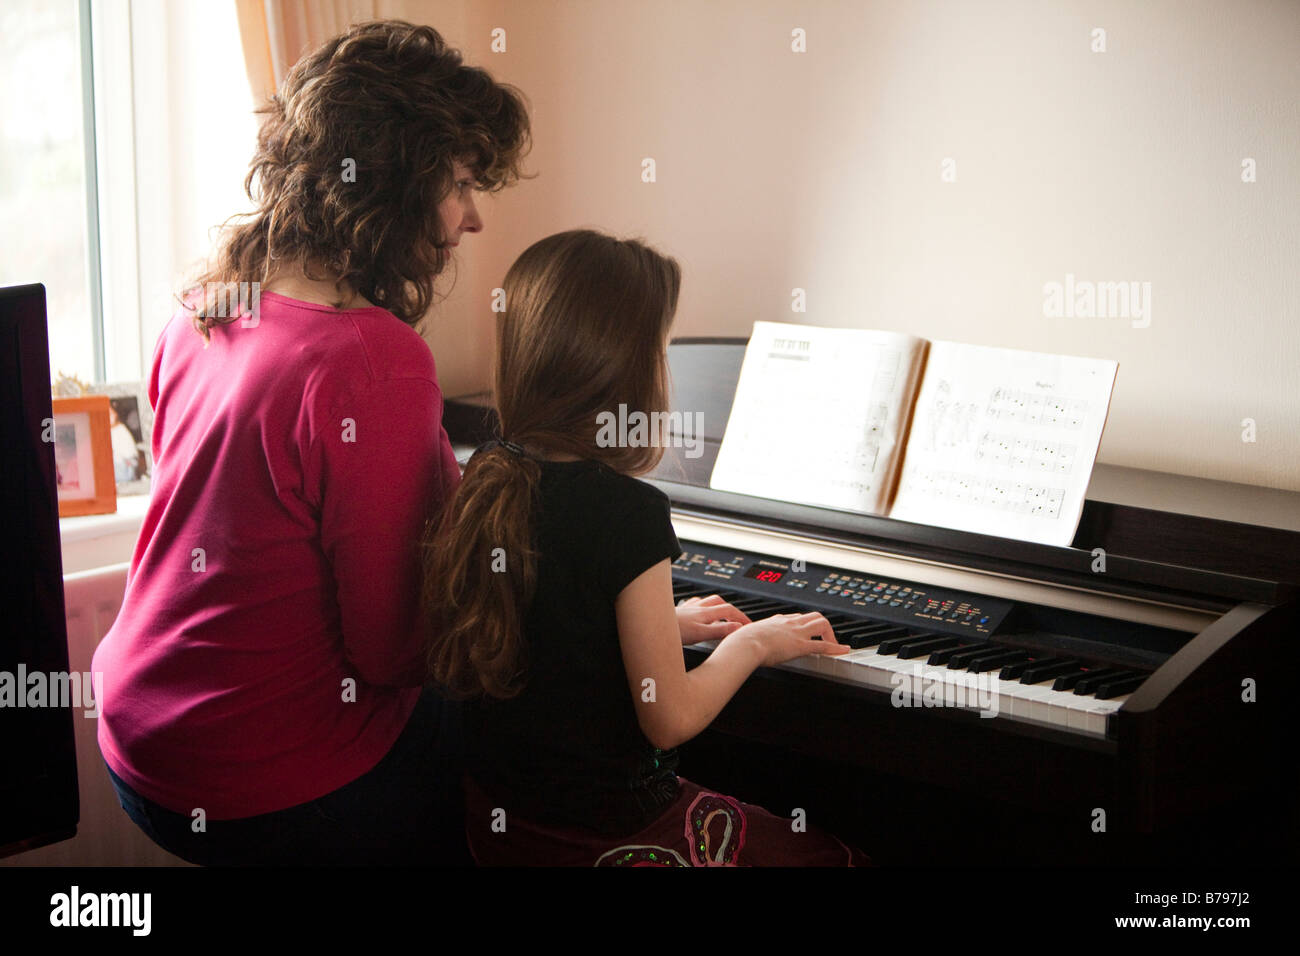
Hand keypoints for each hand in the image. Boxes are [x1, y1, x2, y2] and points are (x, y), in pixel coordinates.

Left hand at [675, 595, 751, 645]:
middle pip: (719, 602)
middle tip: (737, 619)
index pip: (730, 610)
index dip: (742, 617)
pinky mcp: (678, 612)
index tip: (749, 625)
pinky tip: (697, 613)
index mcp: (705, 613)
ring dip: (716, 606)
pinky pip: (693, 605)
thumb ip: (719, 631)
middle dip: (731, 609)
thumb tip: (738, 627)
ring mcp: (687, 608)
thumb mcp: (700, 634)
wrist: (650, 628)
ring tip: (721, 615)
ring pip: (706, 602)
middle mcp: (697, 608)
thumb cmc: (672, 632)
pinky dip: (700, 607)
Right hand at [725, 612, 849, 667]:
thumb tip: (734, 647)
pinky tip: (844, 651)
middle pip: (812, 616)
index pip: (793, 617)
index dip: (801, 623)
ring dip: (830, 633)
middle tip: (824, 636)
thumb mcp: (742, 638)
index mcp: (774, 621)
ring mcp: (795, 633)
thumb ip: (743, 640)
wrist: (743, 645)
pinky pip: (823, 645)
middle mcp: (787, 623)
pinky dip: (837, 648)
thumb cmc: (739, 643)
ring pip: (821, 624)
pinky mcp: (800, 645)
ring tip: (835, 644)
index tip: (804, 629)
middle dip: (821, 624)